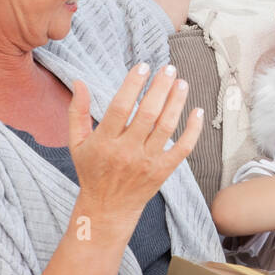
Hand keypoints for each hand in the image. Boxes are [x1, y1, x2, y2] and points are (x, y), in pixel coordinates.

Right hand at [69, 64, 201, 233]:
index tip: (143, 67)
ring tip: (181, 83)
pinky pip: (183, 148)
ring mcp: (148, 162)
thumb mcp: (77, 143)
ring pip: (166, 127)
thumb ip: (77, 112)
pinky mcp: (164, 170)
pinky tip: (197, 111)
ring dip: (176, 103)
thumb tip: (79, 81)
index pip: (120, 107)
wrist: (108, 207)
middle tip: (168, 69)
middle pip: (147, 114)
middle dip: (160, 88)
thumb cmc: (92, 170)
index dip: (132, 85)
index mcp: (104, 142)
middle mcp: (127, 151)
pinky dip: (193, 130)